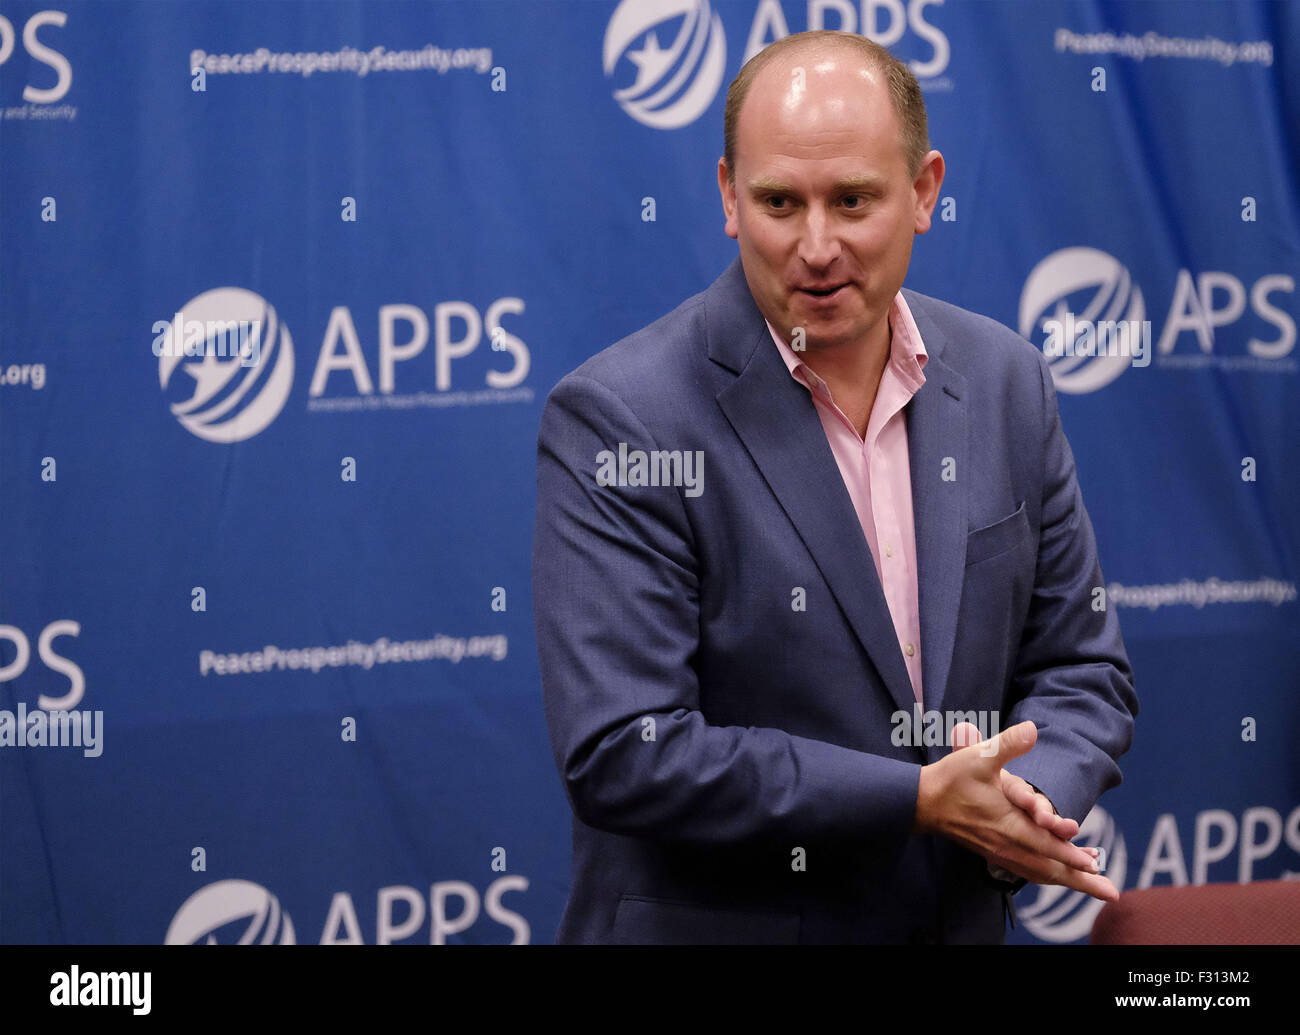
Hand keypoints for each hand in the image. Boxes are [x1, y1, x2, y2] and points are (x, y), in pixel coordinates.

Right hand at [915, 720, 1116, 902]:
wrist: (921, 802)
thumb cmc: (951, 779)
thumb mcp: (979, 756)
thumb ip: (1007, 744)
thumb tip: (1033, 729)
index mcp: (1007, 825)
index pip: (1047, 845)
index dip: (1072, 856)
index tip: (1096, 865)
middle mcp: (1007, 844)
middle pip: (1050, 869)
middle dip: (1082, 882)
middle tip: (1111, 892)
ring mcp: (1000, 852)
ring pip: (1040, 873)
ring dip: (1069, 880)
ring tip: (1096, 885)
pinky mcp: (994, 851)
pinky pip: (1028, 871)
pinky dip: (1049, 875)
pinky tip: (1059, 874)